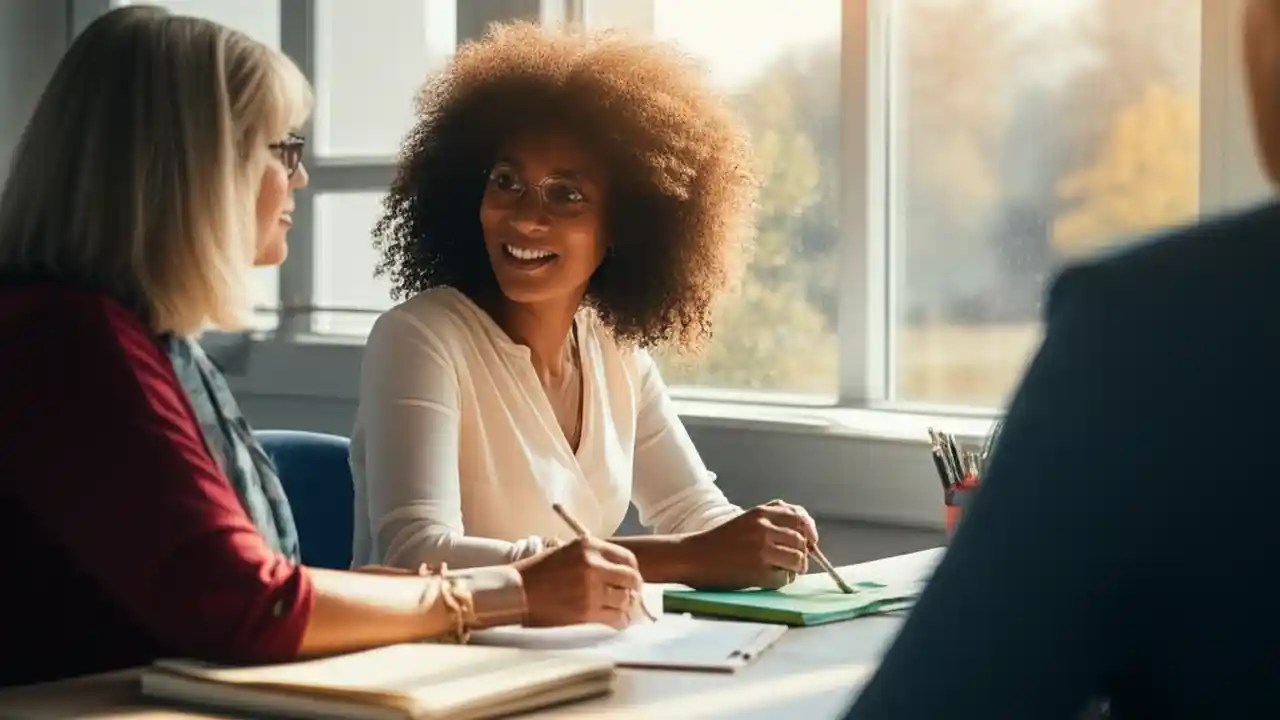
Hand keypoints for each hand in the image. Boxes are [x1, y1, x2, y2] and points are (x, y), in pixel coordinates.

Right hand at [513, 537, 642, 628]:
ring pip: (625, 600)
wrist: (516, 591)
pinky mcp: (586, 611)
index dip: (633, 572)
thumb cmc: (538, 572)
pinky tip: (616, 622)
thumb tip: (619, 574)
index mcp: (590, 545)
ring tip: (620, 610)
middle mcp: (594, 564)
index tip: (631, 581)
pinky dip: (619, 622)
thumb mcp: (568, 553)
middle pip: (631, 579)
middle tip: (630, 598)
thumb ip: (594, 558)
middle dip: (634, 590)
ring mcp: (591, 588)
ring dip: (626, 607)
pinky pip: (615, 618)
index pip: (628, 558)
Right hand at [681, 500, 818, 589]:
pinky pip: (784, 578)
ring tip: (783, 570)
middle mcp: (764, 528)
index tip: (811, 541)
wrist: (694, 556)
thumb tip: (805, 535)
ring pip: (798, 560)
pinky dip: (781, 580)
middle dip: (803, 553)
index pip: (799, 516)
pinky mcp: (758, 571)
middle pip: (801, 540)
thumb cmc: (720, 540)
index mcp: (761, 513)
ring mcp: (762, 549)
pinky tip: (768, 578)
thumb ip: (772, 521)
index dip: (809, 530)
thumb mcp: (747, 520)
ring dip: (795, 568)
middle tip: (795, 562)